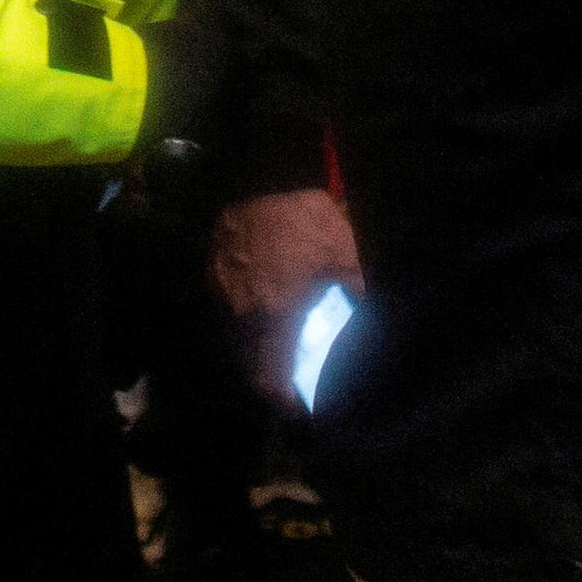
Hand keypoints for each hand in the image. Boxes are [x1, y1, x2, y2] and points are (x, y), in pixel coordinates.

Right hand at [210, 188, 361, 406]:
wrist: (261, 173)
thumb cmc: (305, 218)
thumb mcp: (343, 256)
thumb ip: (356, 295)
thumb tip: (371, 320)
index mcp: (273, 317)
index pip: (268, 382)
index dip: (284, 402)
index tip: (301, 408)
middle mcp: (239, 314)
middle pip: (247, 368)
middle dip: (268, 381)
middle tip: (293, 383)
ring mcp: (219, 293)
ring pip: (233, 341)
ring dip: (254, 353)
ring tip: (281, 351)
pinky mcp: (211, 273)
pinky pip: (225, 313)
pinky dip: (244, 324)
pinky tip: (265, 313)